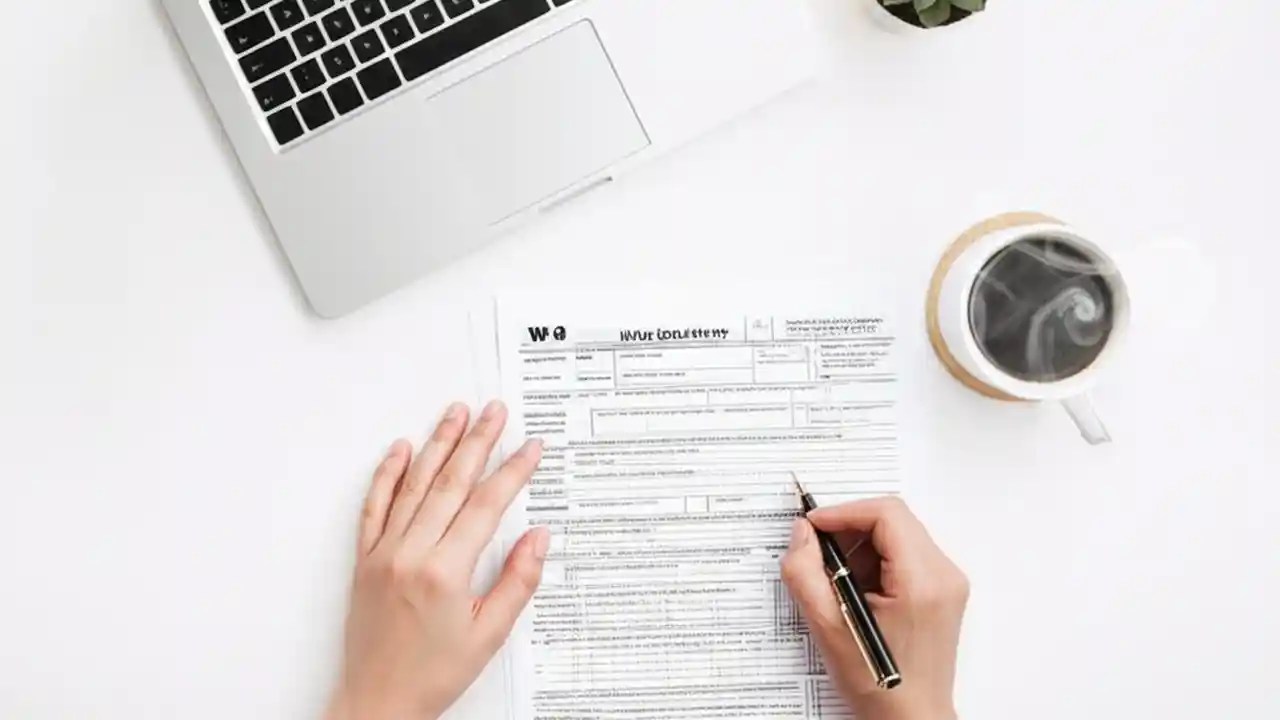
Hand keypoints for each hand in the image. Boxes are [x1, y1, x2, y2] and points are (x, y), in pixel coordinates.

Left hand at [325, 401, 548, 719]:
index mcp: (445, 572)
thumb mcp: (488, 635)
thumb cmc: (431, 676)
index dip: (512, 472)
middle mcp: (410, 555)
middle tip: (496, 412)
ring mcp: (383, 553)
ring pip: (414, 485)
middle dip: (478, 442)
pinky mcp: (365, 560)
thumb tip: (538, 538)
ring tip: (456, 414)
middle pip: (450, 483)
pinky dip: (388, 474)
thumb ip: (517, 582)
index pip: (486, 506)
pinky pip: (375, 506)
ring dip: (438, 444)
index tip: (531, 448)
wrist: (377, 704)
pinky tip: (400, 449)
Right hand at [781, 498, 967, 719]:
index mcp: (922, 582)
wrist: (911, 718)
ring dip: (863, 545)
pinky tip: (858, 589)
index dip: (844, 512)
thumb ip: (806, 573)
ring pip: (900, 534)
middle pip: (894, 520)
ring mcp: (948, 582)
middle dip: (851, 528)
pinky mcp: (943, 590)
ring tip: (839, 579)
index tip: (813, 525)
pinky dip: (877, 560)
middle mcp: (944, 576)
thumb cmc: (879, 684)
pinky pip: (907, 554)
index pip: (886, 515)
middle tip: (820, 551)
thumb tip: (802, 534)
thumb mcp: (828, 627)